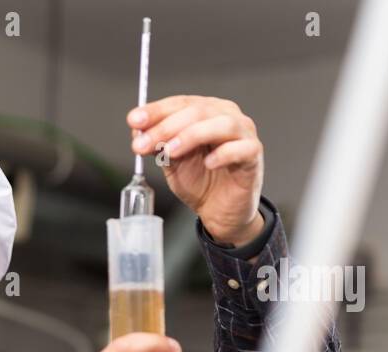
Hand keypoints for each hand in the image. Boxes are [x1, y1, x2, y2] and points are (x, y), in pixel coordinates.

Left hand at [128, 95, 264, 244]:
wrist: (219, 211)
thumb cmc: (201, 181)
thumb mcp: (172, 162)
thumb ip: (158, 145)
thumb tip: (137, 130)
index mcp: (206, 112)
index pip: (180, 103)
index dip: (156, 111)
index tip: (134, 121)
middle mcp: (226, 116)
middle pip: (197, 111)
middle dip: (166, 127)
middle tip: (143, 144)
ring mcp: (243, 134)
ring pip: (221, 124)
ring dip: (191, 135)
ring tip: (170, 151)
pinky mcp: (253, 154)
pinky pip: (241, 148)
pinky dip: (223, 153)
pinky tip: (208, 163)